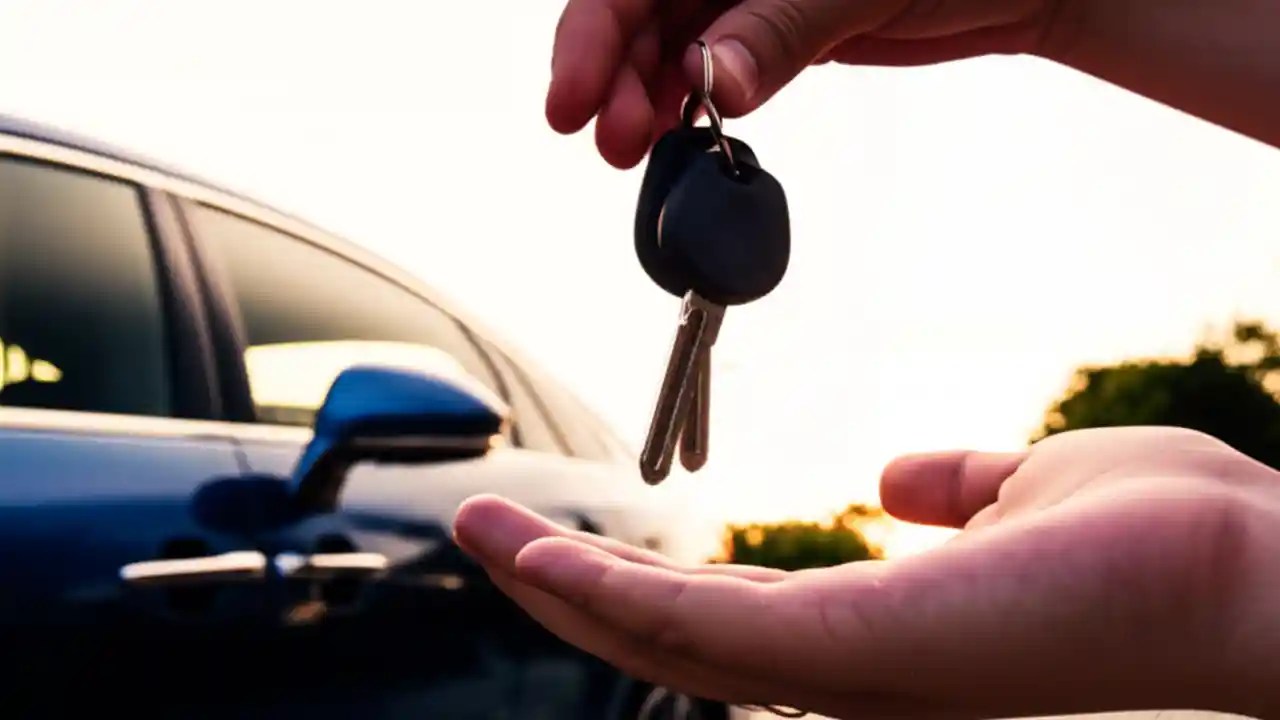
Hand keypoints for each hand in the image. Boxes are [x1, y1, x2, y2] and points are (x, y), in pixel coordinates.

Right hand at [454, 427, 1279, 718]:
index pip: (730, 619)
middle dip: (570, 593)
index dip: (638, 584)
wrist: (1251, 573)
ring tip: (482, 530)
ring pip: (663, 643)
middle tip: (487, 533)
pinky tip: (542, 554)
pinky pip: (701, 628)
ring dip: (563, 590)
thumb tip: (899, 482)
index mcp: (884, 636)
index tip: (571, 539)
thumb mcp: (1026, 487)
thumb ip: (954, 488)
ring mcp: (848, 670)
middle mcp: (849, 672)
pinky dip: (608, 595)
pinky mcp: (854, 652)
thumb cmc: (1160, 543)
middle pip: (671, 643)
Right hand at [547, 0, 1073, 167]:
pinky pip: (708, 63)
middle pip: (639, 8)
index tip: (573, 102)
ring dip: (645, 98)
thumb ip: (778, 28)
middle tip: (614, 142)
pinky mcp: (771, 24)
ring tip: (639, 147)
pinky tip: (679, 132)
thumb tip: (708, 81)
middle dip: (615, 75)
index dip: (593, 32)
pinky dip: (688, 101)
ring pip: (668, 42)